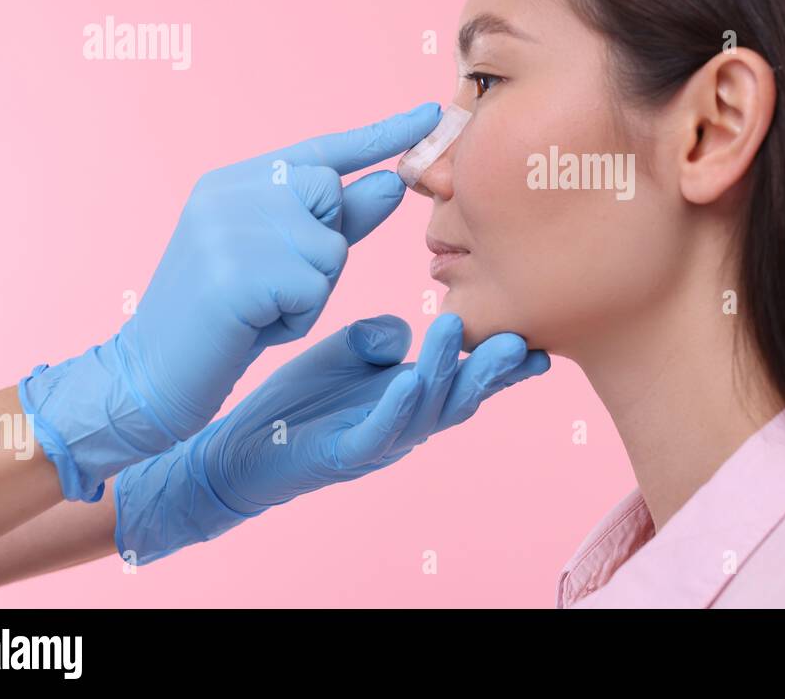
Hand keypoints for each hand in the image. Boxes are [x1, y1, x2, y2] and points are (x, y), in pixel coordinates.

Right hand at [18, 103, 441, 501]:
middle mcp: (229, 190)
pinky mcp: (234, 271)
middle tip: (273, 286)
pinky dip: (297, 318)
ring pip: (330, 248)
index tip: (432, 112)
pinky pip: (313, 289)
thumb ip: (339, 222)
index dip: (381, 135)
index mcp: (236, 180)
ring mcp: (227, 226)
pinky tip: (253, 326)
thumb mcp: (288, 262)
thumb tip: (392, 182)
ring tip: (260, 308)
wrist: (151, 376)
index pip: (323, 150)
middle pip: (333, 196)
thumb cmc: (228, 320)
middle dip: (325, 249)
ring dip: (312, 291)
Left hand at [114, 313, 548, 564]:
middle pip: (464, 396)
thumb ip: (381, 336)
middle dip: (494, 370)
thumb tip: (403, 328)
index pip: (469, 374)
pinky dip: (396, 408)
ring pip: (428, 409)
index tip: (540, 335)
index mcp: (417, 393)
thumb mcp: (348, 353)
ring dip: (444, 371)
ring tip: (453, 330)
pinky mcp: (346, 455)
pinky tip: (406, 382)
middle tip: (520, 338)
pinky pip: (378, 433)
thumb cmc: (305, 401)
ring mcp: (382, 440)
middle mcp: (410, 420)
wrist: (244, 449)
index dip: (506, 361)